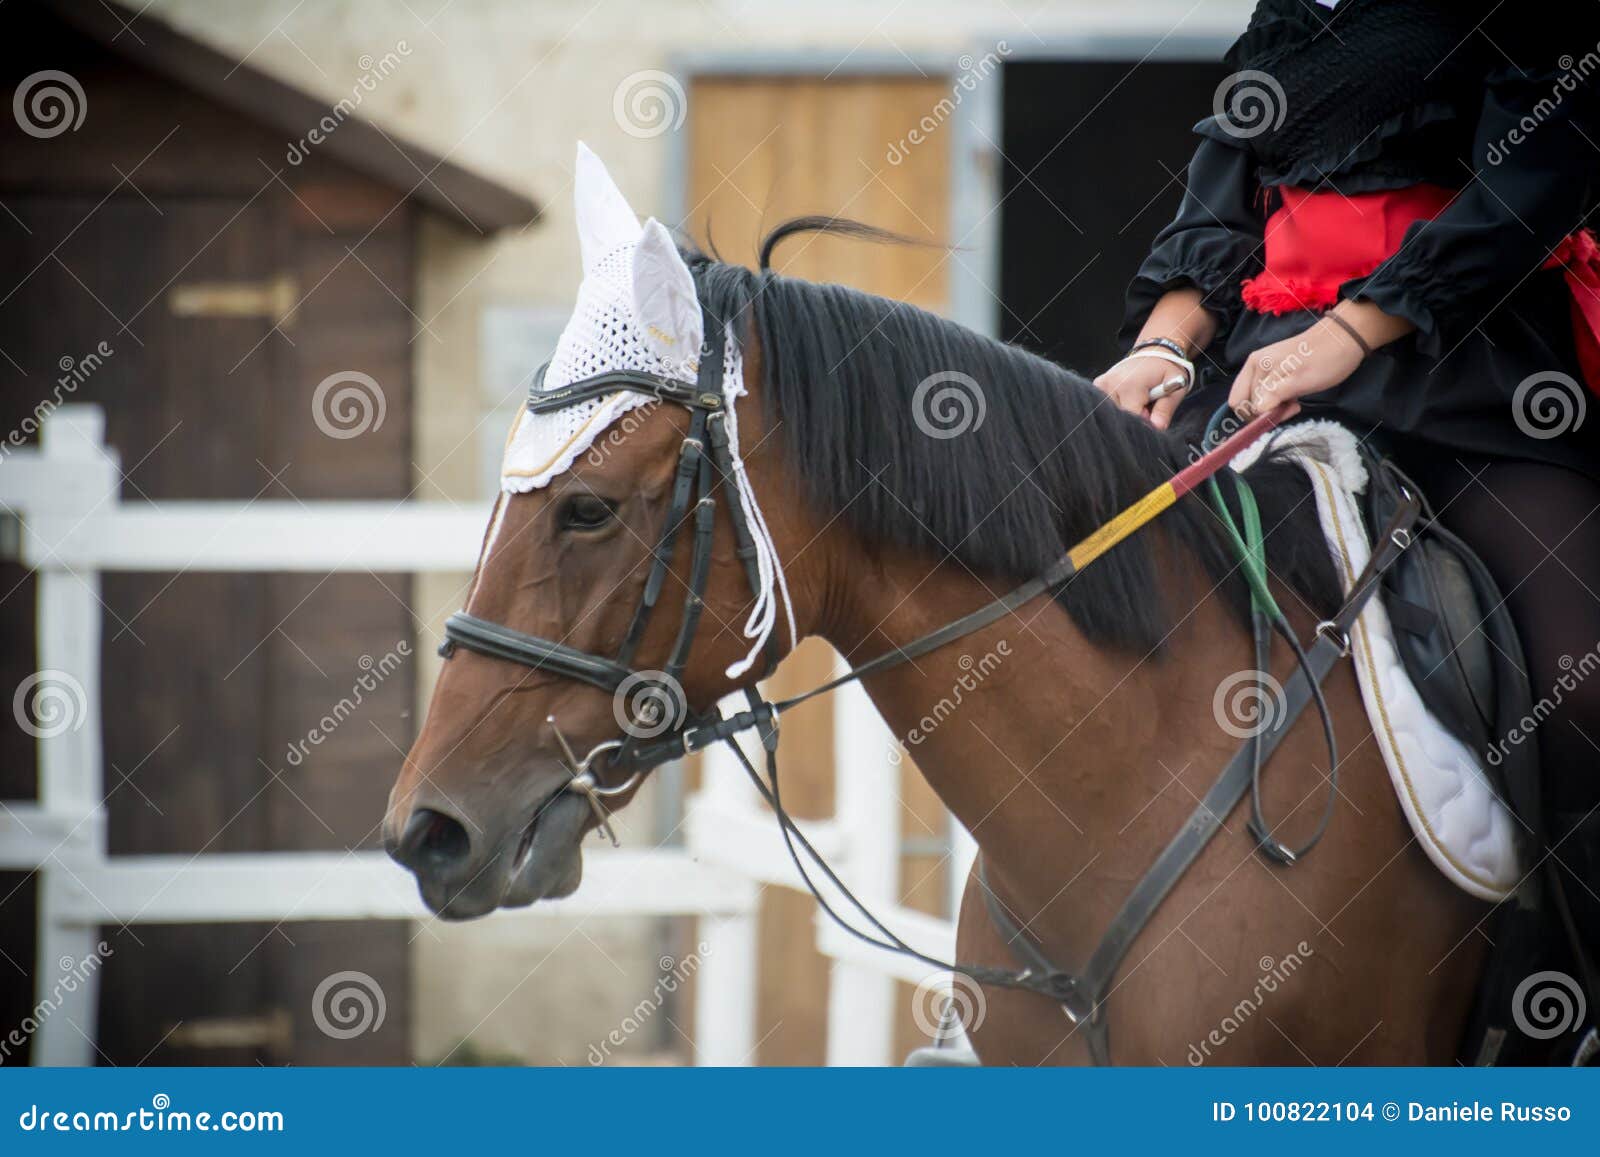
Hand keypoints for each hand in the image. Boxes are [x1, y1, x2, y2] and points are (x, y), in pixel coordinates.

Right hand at [1093, 353, 1190, 429]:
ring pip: (1113, 414)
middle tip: (1147, 405)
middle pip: (1121, 418)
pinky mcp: (1096, 387)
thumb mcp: (1174, 387)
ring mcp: (1101, 385)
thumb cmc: (1165, 369)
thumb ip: (1165, 410)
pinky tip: (1128, 397)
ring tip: (1138, 399)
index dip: (1145, 422)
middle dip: (1134, 417)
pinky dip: (1119, 407)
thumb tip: (1156, 427)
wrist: (1153, 352)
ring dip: (1126, 412)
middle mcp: (1110, 385)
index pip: (1132, 419)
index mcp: (1129, 385)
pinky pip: (1107, 407)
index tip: (1153, 413)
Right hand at [1228, 319, 1364, 417]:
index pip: (1241, 403)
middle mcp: (1254, 367)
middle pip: (1246, 402)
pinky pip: (1267, 395)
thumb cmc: (1325, 359)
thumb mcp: (1299, 380)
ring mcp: (1264, 369)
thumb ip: (1273, 395)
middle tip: (1291, 407)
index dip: (1259, 414)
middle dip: (1265, 411)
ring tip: (1294, 402)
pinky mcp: (1275, 372)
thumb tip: (1257, 410)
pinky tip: (1294, 397)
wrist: (1345, 340)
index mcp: (1255, 366)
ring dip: (1273, 408)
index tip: (1283, 411)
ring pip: (1257, 401)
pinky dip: (1278, 401)